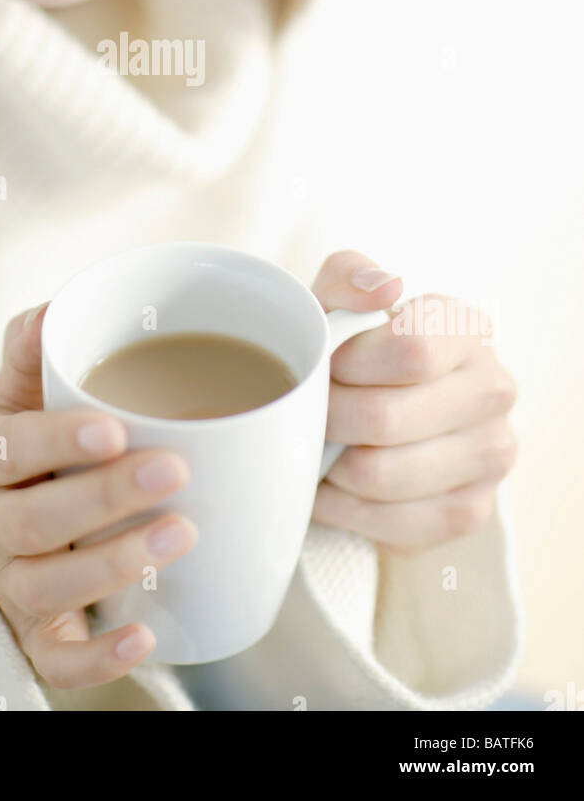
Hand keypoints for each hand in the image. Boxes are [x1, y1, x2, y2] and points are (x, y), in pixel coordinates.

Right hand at [0, 303, 198, 689]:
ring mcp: (6, 585)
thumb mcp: (17, 393)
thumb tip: (54, 310)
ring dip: (114, 565)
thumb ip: (33, 349)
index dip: (57, 442)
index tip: (115, 429)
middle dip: (107, 499)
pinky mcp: (32, 636)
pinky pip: (54, 660)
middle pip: (37, 521)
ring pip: (47, 589)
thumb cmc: (23, 444)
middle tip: (175, 471)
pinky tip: (145, 636)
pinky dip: (97, 658)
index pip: (8, 450)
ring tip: (181, 536)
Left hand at [309, 251, 517, 554]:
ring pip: (382, 475)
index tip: (326, 366)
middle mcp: (493, 388)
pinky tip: (333, 487)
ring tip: (317, 448)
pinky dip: (344, 510)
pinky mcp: (472, 510)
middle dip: (327, 420)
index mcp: (465, 327)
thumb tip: (386, 287)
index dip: (349, 365)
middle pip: (386, 419)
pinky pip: (391, 523)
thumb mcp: (337, 301)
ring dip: (330, 467)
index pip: (411, 351)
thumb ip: (349, 276)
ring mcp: (491, 453)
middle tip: (308, 415)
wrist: (371, 416)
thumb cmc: (349, 351)